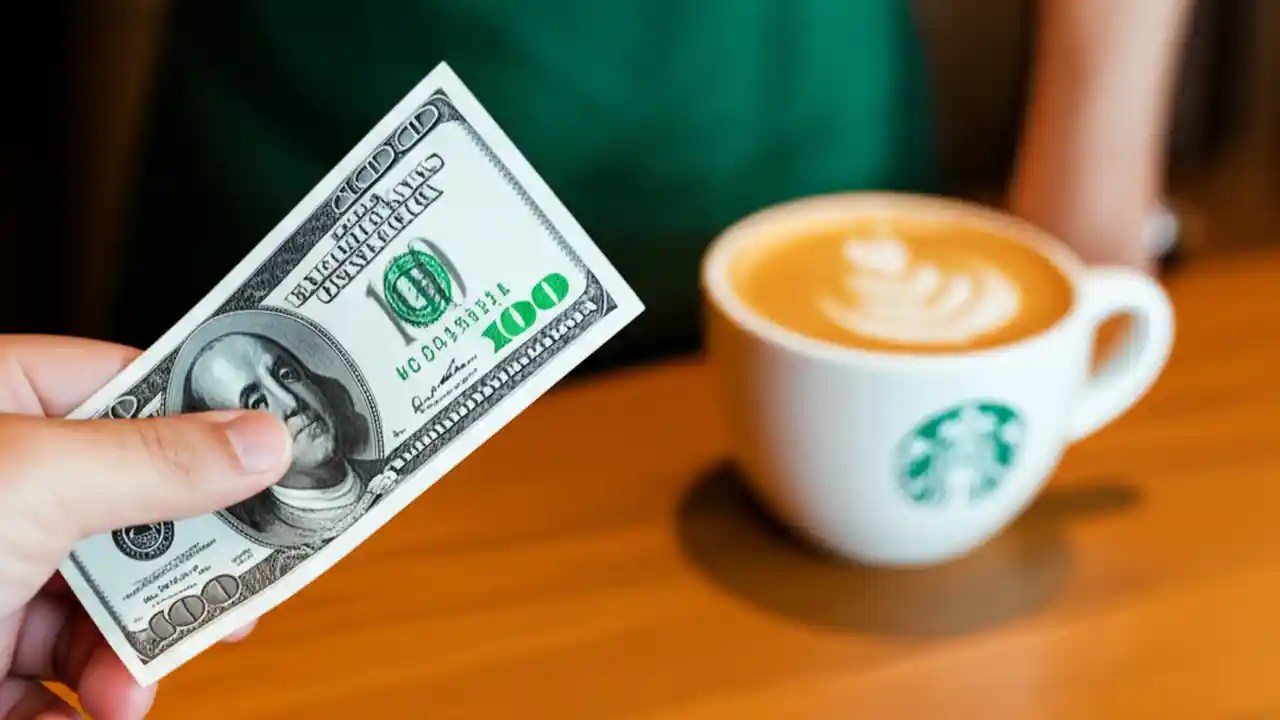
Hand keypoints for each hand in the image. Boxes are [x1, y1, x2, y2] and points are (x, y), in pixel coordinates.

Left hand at [0, 335, 290, 719]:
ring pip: (103, 600)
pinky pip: (53, 672)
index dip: (215, 420)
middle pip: (135, 506)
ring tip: (128, 687)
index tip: (286, 454)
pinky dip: (79, 704)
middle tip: (243, 590)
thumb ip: (157, 461)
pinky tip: (82, 716)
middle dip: (182, 565)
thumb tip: (265, 436)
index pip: (135, 386)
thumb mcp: (31, 486)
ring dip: (130, 652)